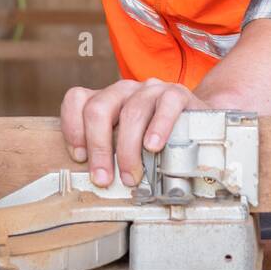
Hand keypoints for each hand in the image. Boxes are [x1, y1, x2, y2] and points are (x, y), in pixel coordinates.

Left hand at [60, 78, 207, 188]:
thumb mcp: (126, 143)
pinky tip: (154, 147)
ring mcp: (151, 89)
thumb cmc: (156, 140)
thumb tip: (95, 180)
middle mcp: (126, 90)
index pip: (77, 99)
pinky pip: (165, 105)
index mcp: (108, 98)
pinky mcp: (177, 94)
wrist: (197, 125)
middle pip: (99, 109)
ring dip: (128, 150)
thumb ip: (110, 152)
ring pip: (131, 112)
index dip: (73, 128)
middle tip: (104, 178)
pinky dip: (158, 127)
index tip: (79, 157)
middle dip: (98, 148)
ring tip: (132, 176)